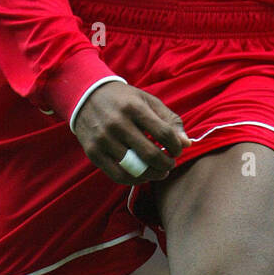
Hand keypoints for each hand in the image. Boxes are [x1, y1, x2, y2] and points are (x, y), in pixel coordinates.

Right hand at [72, 81, 190, 184]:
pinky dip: (134, 180)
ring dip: (153, 174)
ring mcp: (103, 139)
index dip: (176, 146)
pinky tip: (143, 175)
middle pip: (150, 154)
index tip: (177, 149)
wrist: (86, 95)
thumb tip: (187, 144)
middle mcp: (117, 123)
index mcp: (134, 107)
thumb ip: (169, 120)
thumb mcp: (147, 101)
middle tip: (170, 164)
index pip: (163, 133)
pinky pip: (118, 176)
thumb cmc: (124, 99)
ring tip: (159, 171)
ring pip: (135, 168)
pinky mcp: (93, 152)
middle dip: (167, 163)